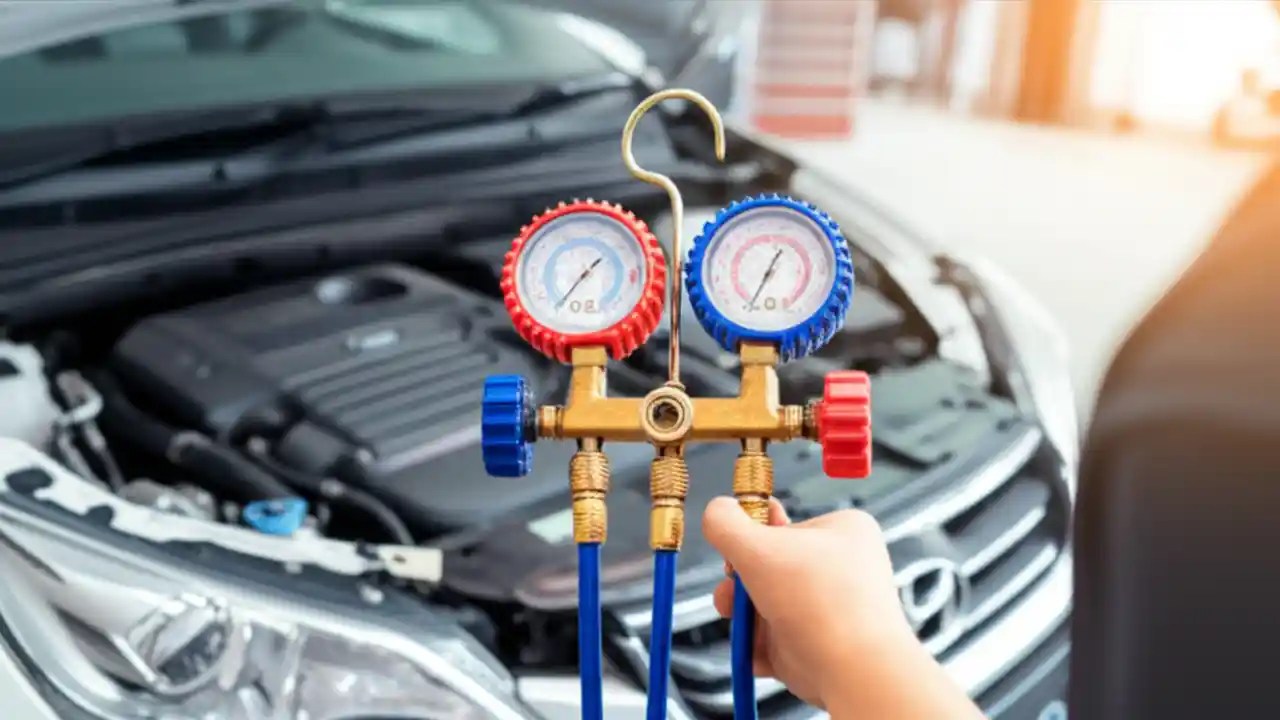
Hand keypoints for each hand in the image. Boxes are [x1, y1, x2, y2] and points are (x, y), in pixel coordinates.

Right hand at [702, 497, 984, 717]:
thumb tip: (716, 511)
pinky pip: (775, 639)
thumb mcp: (758, 547)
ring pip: (768, 605)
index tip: (735, 544)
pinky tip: (757, 649)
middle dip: (741, 580)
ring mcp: (829, 610)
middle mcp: (840, 569)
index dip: (752, 533)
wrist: (854, 672)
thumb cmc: (821, 603)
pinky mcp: (817, 647)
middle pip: (770, 566)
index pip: (783, 522)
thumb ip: (726, 524)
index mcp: (842, 531)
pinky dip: (758, 646)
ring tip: (739, 620)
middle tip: (733, 584)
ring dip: (743, 615)